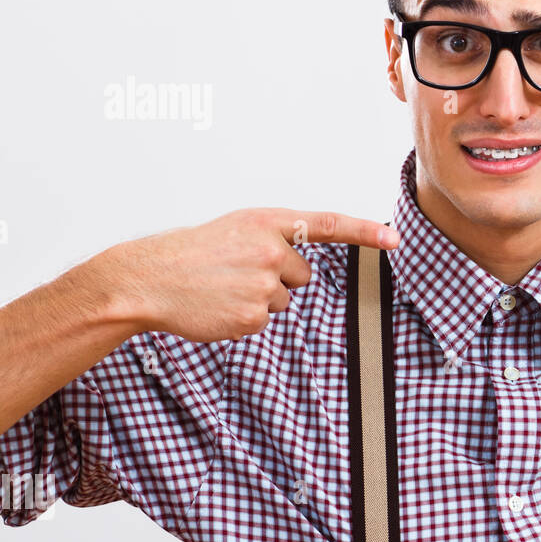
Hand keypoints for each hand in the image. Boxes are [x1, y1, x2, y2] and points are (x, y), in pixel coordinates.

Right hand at [104, 208, 400, 341]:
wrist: (146, 279)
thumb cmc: (190, 254)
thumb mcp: (235, 230)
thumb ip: (272, 238)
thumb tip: (299, 263)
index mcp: (266, 221)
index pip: (328, 224)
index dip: (364, 232)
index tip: (393, 239)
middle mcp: (270, 249)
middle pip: (303, 274)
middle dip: (277, 276)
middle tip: (237, 271)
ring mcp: (262, 284)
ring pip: (283, 299)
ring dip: (258, 298)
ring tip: (223, 288)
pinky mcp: (252, 315)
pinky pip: (264, 320)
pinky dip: (244, 317)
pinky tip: (218, 306)